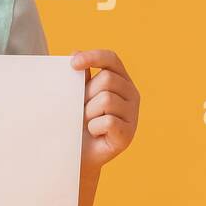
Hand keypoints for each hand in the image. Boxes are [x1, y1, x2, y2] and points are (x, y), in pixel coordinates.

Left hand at [70, 49, 139, 173]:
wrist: (77, 153)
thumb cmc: (77, 120)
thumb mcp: (78, 94)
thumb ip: (81, 76)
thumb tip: (75, 52)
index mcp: (121, 80)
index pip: (111, 59)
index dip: (93, 57)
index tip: (73, 63)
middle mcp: (132, 94)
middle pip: (107, 79)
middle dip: (87, 94)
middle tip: (82, 110)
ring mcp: (133, 115)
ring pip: (106, 100)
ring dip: (88, 113)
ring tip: (88, 123)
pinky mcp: (128, 135)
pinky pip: (107, 121)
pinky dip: (93, 127)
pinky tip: (95, 133)